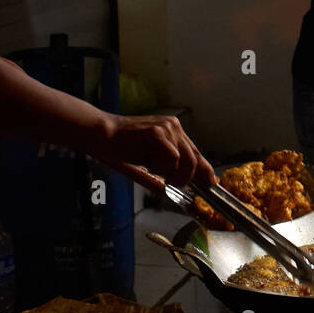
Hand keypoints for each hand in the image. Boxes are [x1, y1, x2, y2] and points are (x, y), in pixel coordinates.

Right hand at [95, 114, 216, 189]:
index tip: (212, 183)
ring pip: (184, 161)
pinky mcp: (158, 132)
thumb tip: (178, 185)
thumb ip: (165, 169)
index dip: (205, 169)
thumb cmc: (121, 148)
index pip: (195, 152)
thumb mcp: (148, 160)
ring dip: (170, 173)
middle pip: (194, 159)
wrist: (101, 135)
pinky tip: (147, 162)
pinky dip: (160, 166)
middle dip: (186, 179)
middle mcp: (174, 127)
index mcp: (173, 131)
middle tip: (173, 185)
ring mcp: (167, 127)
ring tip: (151, 168)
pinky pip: (172, 158)